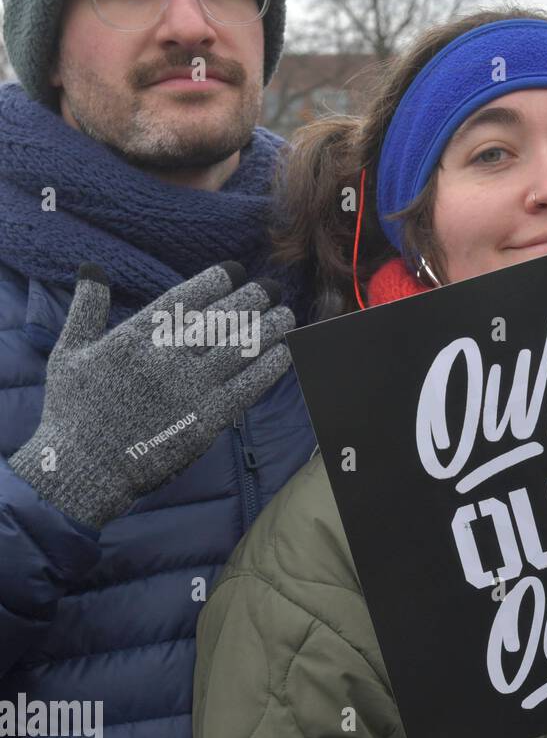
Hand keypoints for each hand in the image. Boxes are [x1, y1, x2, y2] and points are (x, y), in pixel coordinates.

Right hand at [9, 261, 293, 528]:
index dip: (213, 282)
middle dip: (248, 300)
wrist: (85, 469)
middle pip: (217, 320)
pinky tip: (285, 353)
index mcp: (133, 338)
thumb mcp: (69, 352)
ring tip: (287, 313)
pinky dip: (269, 368)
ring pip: (238, 349)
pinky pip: (246, 387)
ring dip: (267, 329)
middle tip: (271, 287)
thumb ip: (86, 309)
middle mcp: (165, 359)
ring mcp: (188, 389)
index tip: (233, 270)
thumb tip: (92, 268)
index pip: (182, 300)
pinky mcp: (206, 420)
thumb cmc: (72, 412)